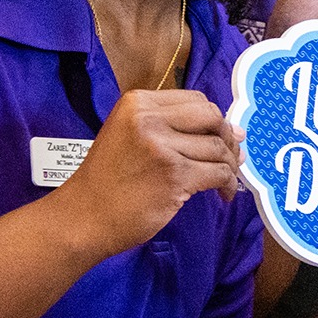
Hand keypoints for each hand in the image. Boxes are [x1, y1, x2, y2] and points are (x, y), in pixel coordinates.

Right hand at [50, 89, 242, 261]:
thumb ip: (174, 128)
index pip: (195, 100)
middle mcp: (149, 118)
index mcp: (138, 103)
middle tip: (230, 158)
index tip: (220, 137)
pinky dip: (228, 184)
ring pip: (218, 148)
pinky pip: (219, 173)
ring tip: (224, 181)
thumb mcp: (131, 136)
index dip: (214, 120)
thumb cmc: (108, 181)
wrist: (82, 217)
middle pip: (212, 117)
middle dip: (227, 138)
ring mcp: (162, 146)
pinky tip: (223, 194)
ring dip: (229, 166)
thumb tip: (235, 130)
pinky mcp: (174, 175)